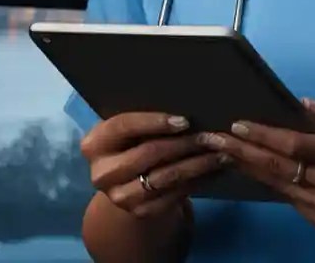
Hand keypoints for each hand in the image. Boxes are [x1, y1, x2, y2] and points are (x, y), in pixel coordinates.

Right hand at [81, 112, 230, 220]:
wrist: (126, 184)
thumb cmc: (131, 144)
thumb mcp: (127, 131)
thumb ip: (143, 119)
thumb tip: (185, 101)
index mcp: (94, 144)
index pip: (124, 126)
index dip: (154, 122)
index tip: (184, 120)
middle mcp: (102, 173)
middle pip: (148, 154)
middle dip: (183, 144)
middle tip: (211, 136)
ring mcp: (120, 196)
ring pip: (166, 177)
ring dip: (198, 164)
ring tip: (220, 153)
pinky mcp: (140, 212)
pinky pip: (175, 195)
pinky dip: (198, 181)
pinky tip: (214, 170)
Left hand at [196, 98, 314, 231]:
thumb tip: (298, 103)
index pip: (295, 145)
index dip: (263, 135)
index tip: (237, 125)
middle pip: (279, 168)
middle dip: (242, 151)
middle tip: (214, 138)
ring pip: (279, 187)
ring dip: (249, 169)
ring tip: (223, 152)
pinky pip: (290, 200)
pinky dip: (270, 184)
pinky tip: (250, 170)